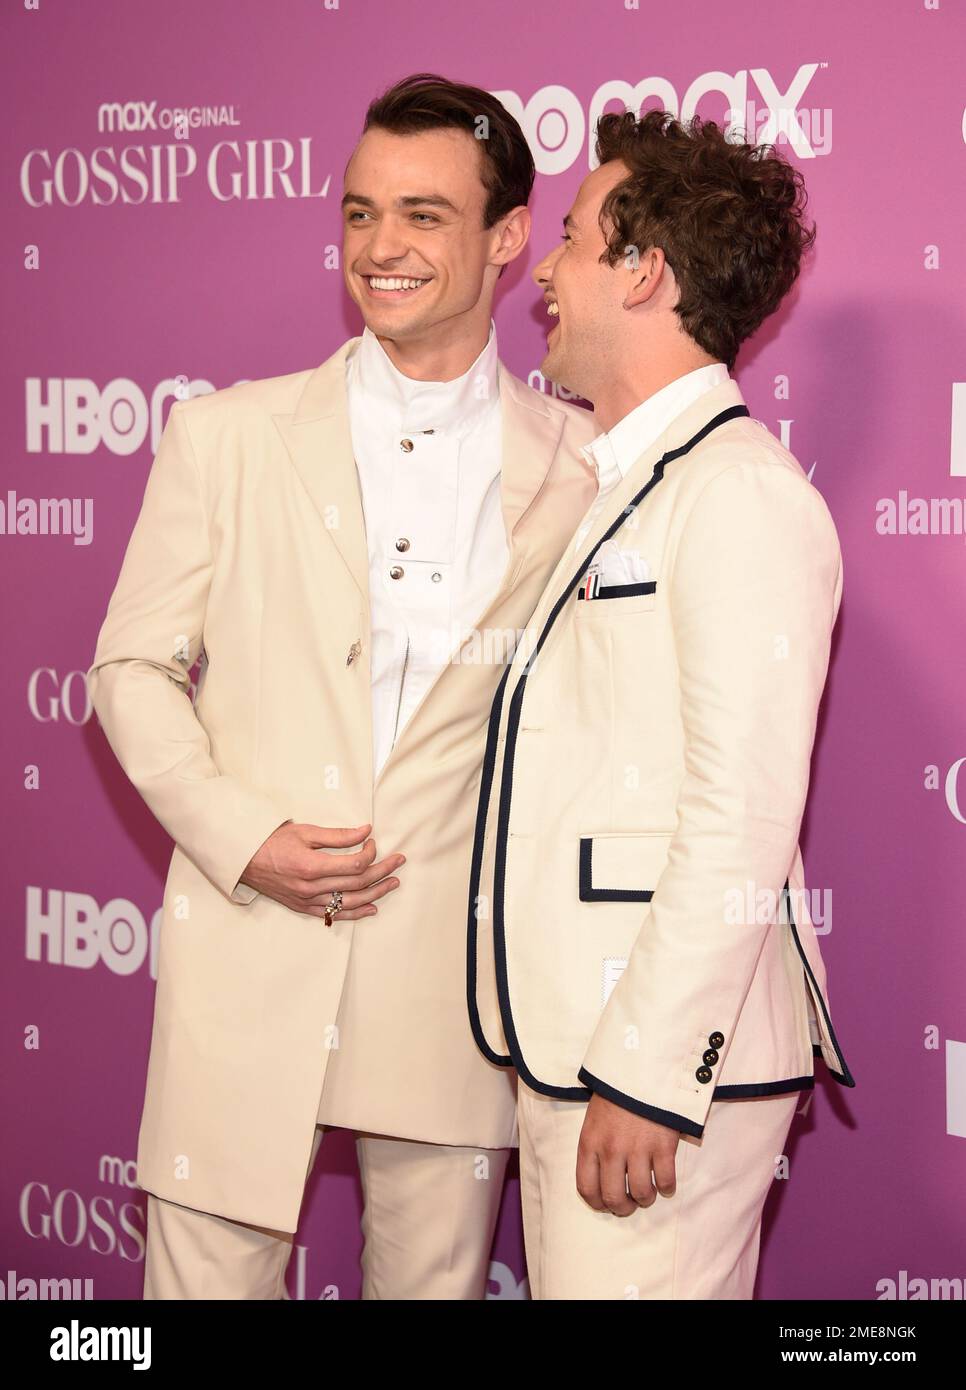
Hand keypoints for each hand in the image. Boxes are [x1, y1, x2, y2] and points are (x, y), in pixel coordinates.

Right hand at [238, 821, 403, 921]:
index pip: (355, 864)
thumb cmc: (273, 841)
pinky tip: (372, 908)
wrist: (245, 859)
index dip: (371, 853)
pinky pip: (335, 915)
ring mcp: (308, 901)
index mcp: (312, 866)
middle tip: (399, 861)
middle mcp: (311, 888)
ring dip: (376, 893)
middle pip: (358, 883)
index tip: (373, 841)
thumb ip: (338, 835)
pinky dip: (355, 913)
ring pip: (351, 902)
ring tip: (393, 883)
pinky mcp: (304, 908)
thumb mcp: (305, 831)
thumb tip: (366, 831)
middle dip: (382, 871)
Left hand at [576, 1092, 680, 1215]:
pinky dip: (667, 1187)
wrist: (642, 1070)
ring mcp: (638, 1149)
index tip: (606, 1205)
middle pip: (614, 1197)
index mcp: (590, 1143)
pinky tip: (665, 1183)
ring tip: (648, 1193)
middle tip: (630, 1204)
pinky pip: (666, 1181)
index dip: (597, 1203)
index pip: (587, 1188)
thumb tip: (600, 1176)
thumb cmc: (616, 1094)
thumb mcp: (594, 1119)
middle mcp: (611, 1150)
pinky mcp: (663, 1146)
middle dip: (623, 1207)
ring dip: (646, 1198)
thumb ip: (594, 1147)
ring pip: (642, 1193)